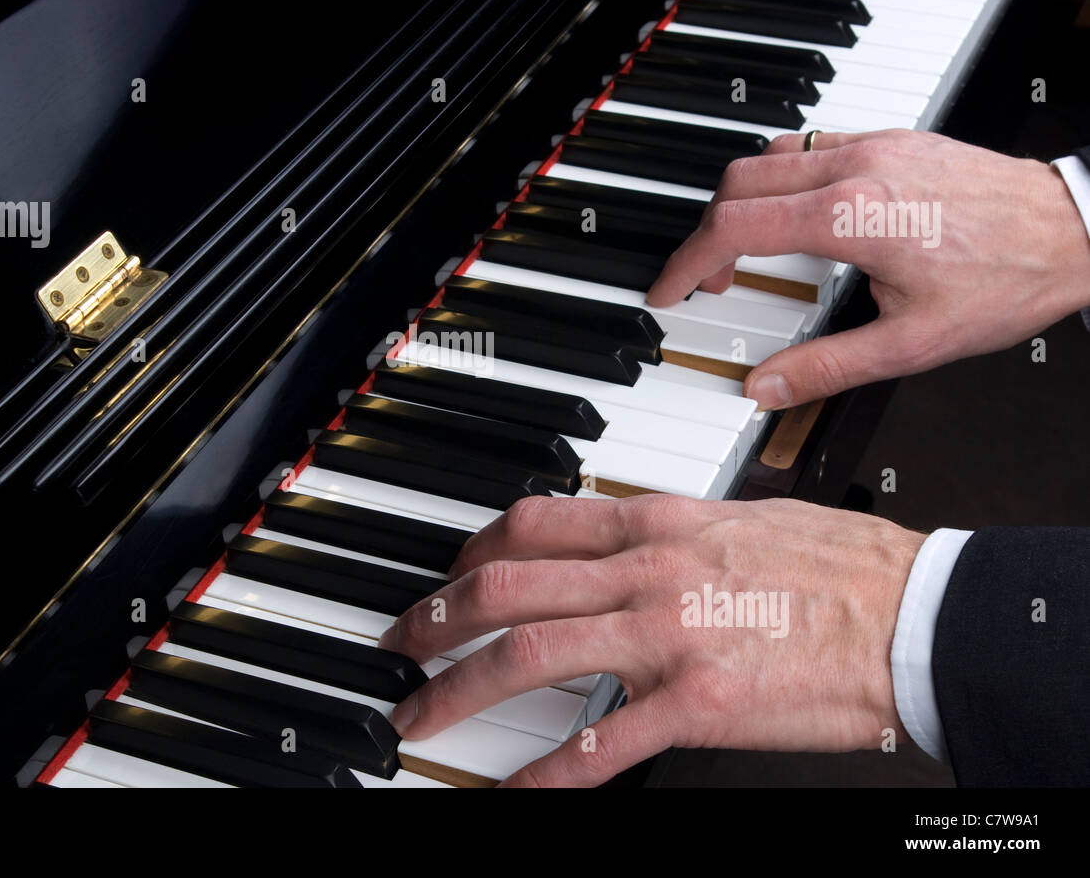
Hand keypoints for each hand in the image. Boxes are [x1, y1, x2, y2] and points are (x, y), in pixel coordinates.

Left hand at [378, 494, 925, 786]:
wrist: (909, 613)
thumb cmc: (836, 565)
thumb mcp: (737, 520)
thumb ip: (665, 533)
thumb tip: (613, 542)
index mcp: (659, 526)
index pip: (535, 523)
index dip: (472, 549)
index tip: (449, 575)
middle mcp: (649, 574)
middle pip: (509, 584)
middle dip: (438, 616)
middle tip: (402, 643)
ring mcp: (668, 637)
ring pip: (532, 652)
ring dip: (461, 687)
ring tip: (421, 713)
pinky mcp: (697, 703)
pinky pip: (600, 741)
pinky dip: (545, 772)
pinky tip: (510, 790)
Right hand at [646, 130, 1089, 409]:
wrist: (1074, 229)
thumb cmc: (1007, 279)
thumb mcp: (912, 344)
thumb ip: (827, 368)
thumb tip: (766, 388)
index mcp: (849, 217)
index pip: (733, 228)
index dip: (688, 262)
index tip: (672, 289)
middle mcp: (854, 169)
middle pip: (737, 184)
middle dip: (706, 233)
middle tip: (708, 279)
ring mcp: (873, 146)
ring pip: (768, 155)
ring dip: (739, 200)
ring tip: (746, 249)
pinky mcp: (892, 138)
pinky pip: (809, 143)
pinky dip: (779, 176)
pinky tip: (794, 212)